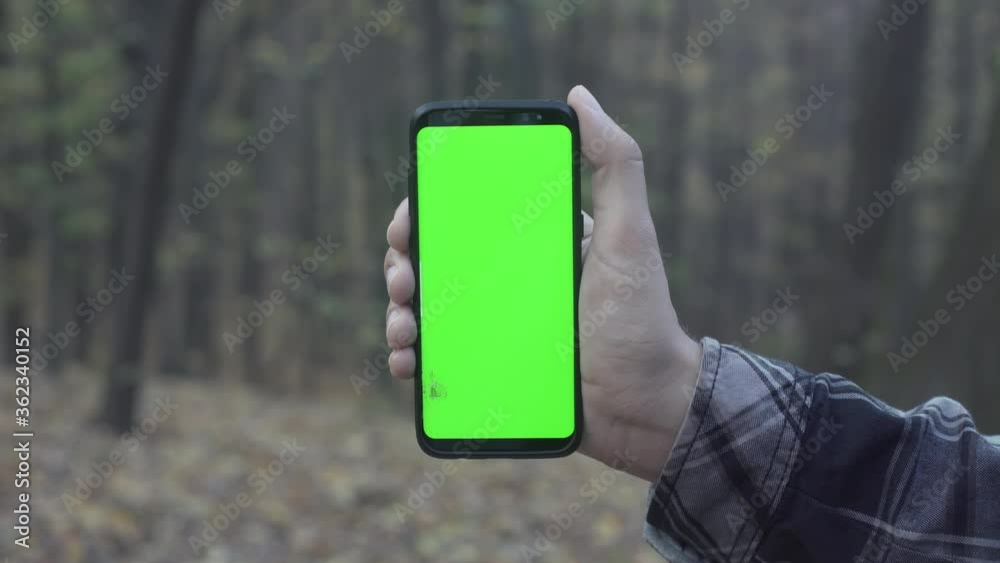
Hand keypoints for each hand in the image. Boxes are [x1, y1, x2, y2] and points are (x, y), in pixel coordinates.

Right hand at [383, 85, 701, 481]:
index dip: (423, 214)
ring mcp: (496, 328)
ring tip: (403, 327)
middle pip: (434, 262)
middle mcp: (508, 281)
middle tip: (403, 281)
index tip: (407, 225)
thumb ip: (615, 163)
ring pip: (427, 310)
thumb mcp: (631, 235)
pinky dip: (411, 358)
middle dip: (401, 265)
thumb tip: (578, 97)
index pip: (462, 215)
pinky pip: (438, 361)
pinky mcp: (490, 371)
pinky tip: (407, 362)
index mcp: (530, 244)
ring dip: (397, 312)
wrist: (648, 406)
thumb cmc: (641, 318)